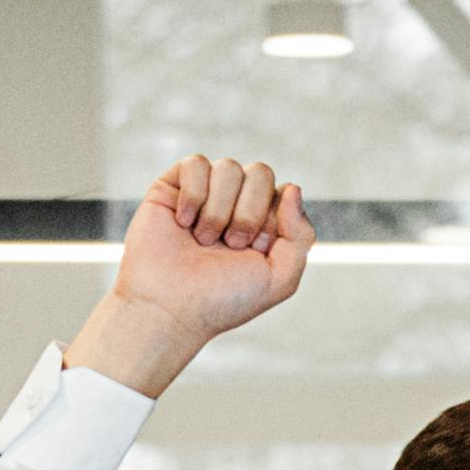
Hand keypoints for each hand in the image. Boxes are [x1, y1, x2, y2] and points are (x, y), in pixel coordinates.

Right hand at [74, 154, 314, 398]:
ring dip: (218, 211)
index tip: (255, 250)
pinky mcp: (174, 186)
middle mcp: (236, 204)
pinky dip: (193, 196)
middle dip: (248, 213)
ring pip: (229, 167)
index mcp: (264, 223)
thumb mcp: (279, 279)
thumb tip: (292, 187)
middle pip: (261, 173)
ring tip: (203, 240)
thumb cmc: (221, 299)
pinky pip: (196, 163)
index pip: (283, 193)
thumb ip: (300, 236)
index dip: (272, 220)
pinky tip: (182, 222)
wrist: (169, 306)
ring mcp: (206, 193)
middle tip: (230, 245)